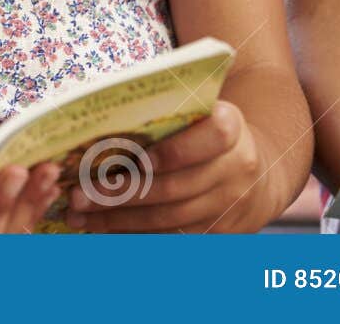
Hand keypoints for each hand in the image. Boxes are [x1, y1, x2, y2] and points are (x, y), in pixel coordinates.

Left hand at [66, 101, 271, 232]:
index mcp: (231, 127)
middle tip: (81, 196)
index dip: (176, 151)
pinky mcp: (221, 232)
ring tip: (80, 216)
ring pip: (169, 218)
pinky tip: (104, 230)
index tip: (140, 159)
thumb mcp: (203, 110)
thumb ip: (171, 102)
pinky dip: (136, 235)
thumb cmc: (209, 132)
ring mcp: (230, 205)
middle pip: (175, 187)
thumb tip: (110, 103)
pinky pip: (173, 237)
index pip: (212, 136)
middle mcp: (236, 168)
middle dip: (122, 194)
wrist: (258, 174)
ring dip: (120, 220)